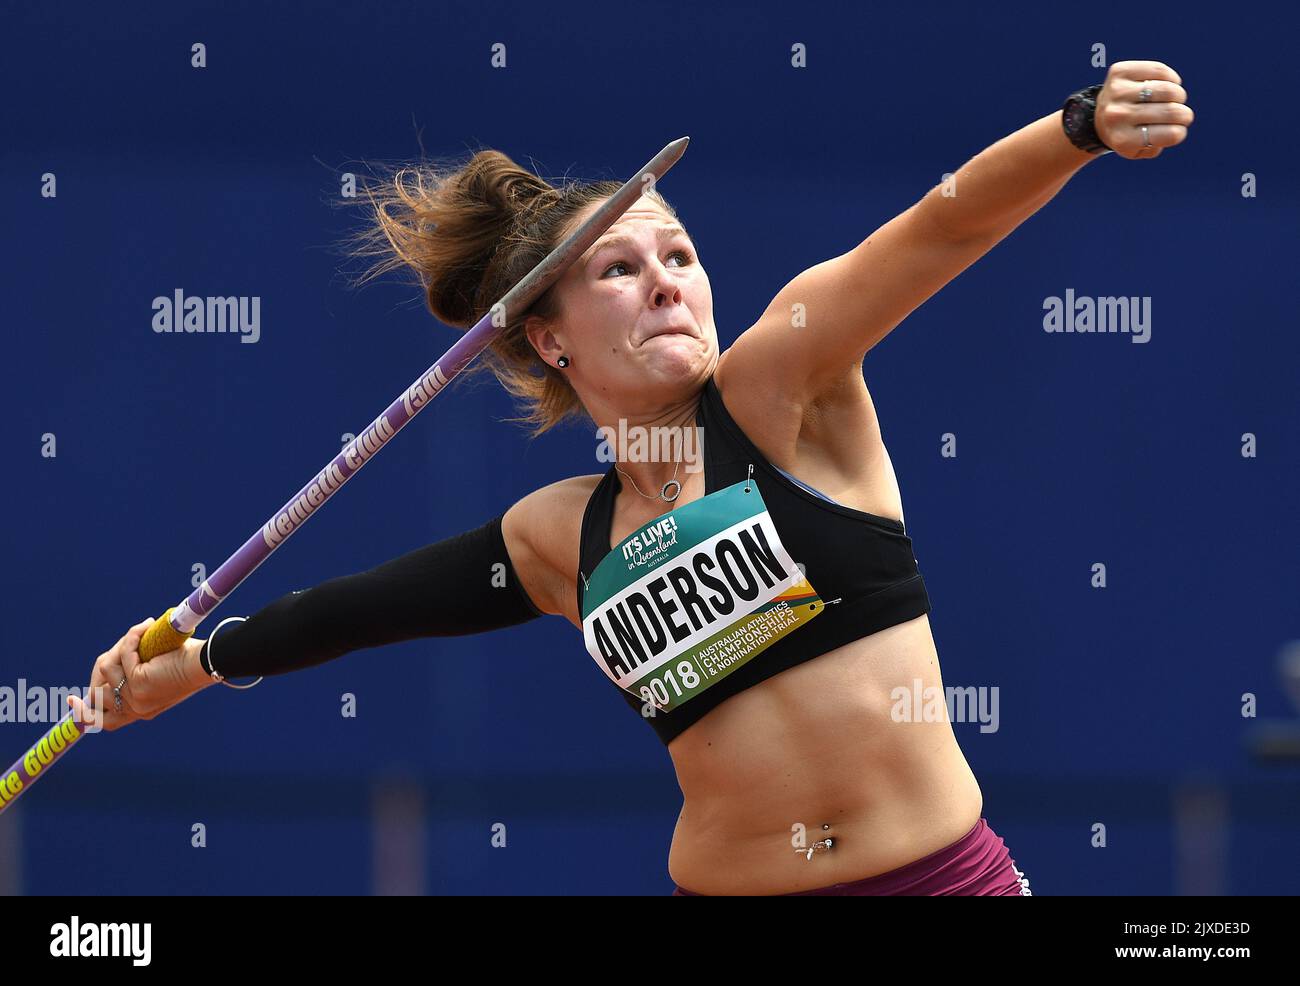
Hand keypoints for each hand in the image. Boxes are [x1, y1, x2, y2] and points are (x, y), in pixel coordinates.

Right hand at [67, 618, 212, 731]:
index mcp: (141, 711)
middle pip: (96, 695)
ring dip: (122, 646)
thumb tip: (107, 665)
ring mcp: (135, 698)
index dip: (84, 712)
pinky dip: (132, 637)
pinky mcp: (137, 682)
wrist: (209, 662)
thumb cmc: (190, 661)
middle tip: (121, 647)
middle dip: (102, 667)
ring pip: (106, 668)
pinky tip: (147, 628)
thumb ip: (133, 673)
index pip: (103, 722)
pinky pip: (122, 654)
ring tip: (144, 633)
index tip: (71, 699)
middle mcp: (136, 710)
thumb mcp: (157, 673)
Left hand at [1094, 60, 1194, 159]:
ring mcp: (1117, 92)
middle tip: (1180, 114)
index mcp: (1123, 139)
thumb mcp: (1141, 150)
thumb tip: (1176, 126)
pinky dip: (1170, 78)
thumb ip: (1160, 144)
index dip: (1181, 131)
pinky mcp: (1120, 72)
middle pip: (1171, 111)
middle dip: (1183, 114)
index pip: (1171, 134)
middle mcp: (1118, 115)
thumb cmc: (1128, 135)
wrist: (1099, 118)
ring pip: (1167, 89)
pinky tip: (1165, 84)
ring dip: (1178, 95)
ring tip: (1174, 99)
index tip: (1177, 128)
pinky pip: (1159, 70)